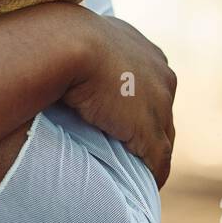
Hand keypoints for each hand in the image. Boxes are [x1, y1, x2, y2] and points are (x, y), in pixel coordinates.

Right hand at [62, 14, 175, 188]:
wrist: (66, 44)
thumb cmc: (59, 39)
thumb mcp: (75, 40)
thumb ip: (82, 54)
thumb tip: (67, 66)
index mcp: (141, 48)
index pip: (149, 82)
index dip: (136, 102)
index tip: (121, 117)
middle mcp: (158, 71)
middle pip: (160, 108)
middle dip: (147, 127)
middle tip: (127, 147)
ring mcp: (157, 101)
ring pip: (162, 135)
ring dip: (151, 153)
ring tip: (136, 170)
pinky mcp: (148, 128)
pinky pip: (158, 158)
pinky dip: (153, 173)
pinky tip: (144, 183)